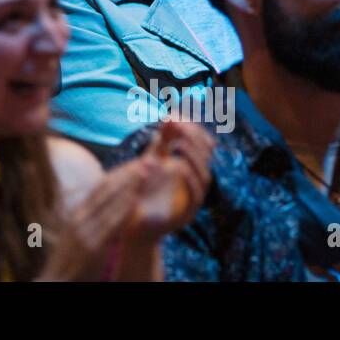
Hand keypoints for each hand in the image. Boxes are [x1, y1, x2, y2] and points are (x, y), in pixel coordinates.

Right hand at [39, 161, 144, 280]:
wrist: (56, 282)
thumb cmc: (70, 263)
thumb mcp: (76, 235)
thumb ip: (88, 220)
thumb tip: (100, 208)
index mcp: (77, 214)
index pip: (100, 187)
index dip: (119, 174)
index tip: (136, 162)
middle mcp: (80, 217)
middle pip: (106, 188)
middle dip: (128, 173)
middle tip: (147, 158)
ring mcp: (85, 230)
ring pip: (110, 201)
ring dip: (129, 184)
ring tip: (146, 170)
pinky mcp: (92, 245)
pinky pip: (110, 223)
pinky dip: (123, 209)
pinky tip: (135, 199)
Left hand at [124, 121, 213, 240]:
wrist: (133, 224)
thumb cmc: (143, 192)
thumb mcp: (152, 162)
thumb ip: (161, 142)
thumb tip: (170, 116)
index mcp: (190, 168)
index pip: (202, 144)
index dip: (192, 129)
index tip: (176, 116)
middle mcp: (196, 182)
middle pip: (206, 157)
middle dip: (193, 138)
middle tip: (178, 125)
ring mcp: (194, 199)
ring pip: (205, 176)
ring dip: (193, 157)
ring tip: (178, 143)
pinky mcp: (188, 214)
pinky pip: (195, 196)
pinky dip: (188, 179)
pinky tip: (177, 166)